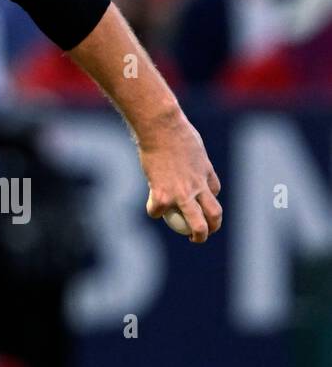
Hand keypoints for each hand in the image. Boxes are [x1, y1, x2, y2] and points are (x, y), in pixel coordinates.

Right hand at [136, 112, 221, 242]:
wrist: (161, 129)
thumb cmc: (175, 131)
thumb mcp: (194, 147)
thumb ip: (196, 162)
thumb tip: (193, 170)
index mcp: (205, 173)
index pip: (214, 193)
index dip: (208, 201)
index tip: (200, 203)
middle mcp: (198, 186)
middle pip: (214, 214)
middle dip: (213, 227)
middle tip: (205, 233)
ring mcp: (182, 192)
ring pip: (197, 222)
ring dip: (198, 235)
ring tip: (193, 238)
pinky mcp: (163, 194)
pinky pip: (159, 211)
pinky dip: (154, 211)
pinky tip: (152, 208)